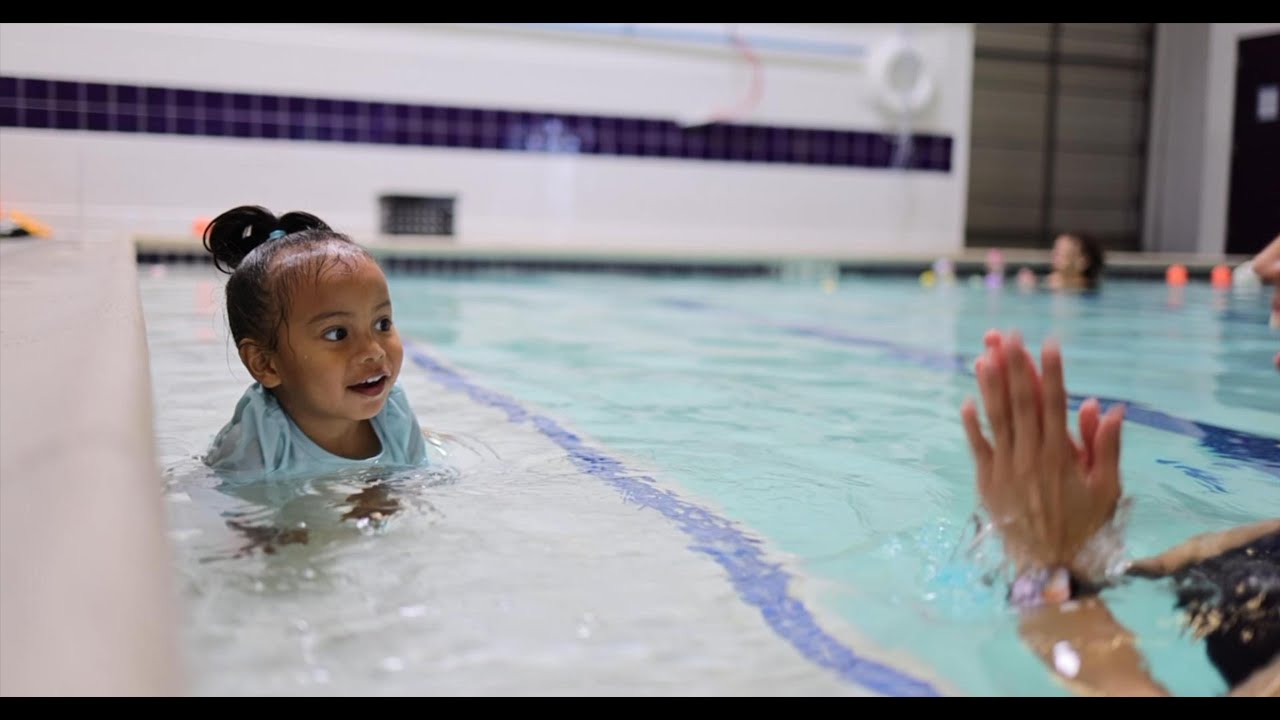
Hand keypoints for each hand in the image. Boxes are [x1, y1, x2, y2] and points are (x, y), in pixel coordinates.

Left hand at [960, 330, 1124, 576]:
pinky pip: (978, 448)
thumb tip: (1111, 407)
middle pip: (1020, 403)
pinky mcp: (987, 482)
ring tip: (984, 355)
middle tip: (1008, 335)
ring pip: (996, 419)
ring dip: (990, 386)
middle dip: (1014, 366)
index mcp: (1061, 455)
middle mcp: (1030, 456)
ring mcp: (1006, 468)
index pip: (1054, 403)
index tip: (1049, 343)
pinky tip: (967, 400)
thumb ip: (1107, 447)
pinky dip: (972, 424)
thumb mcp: (1106, 489)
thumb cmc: (1084, 527)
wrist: (1050, 567)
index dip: (1051, 371)